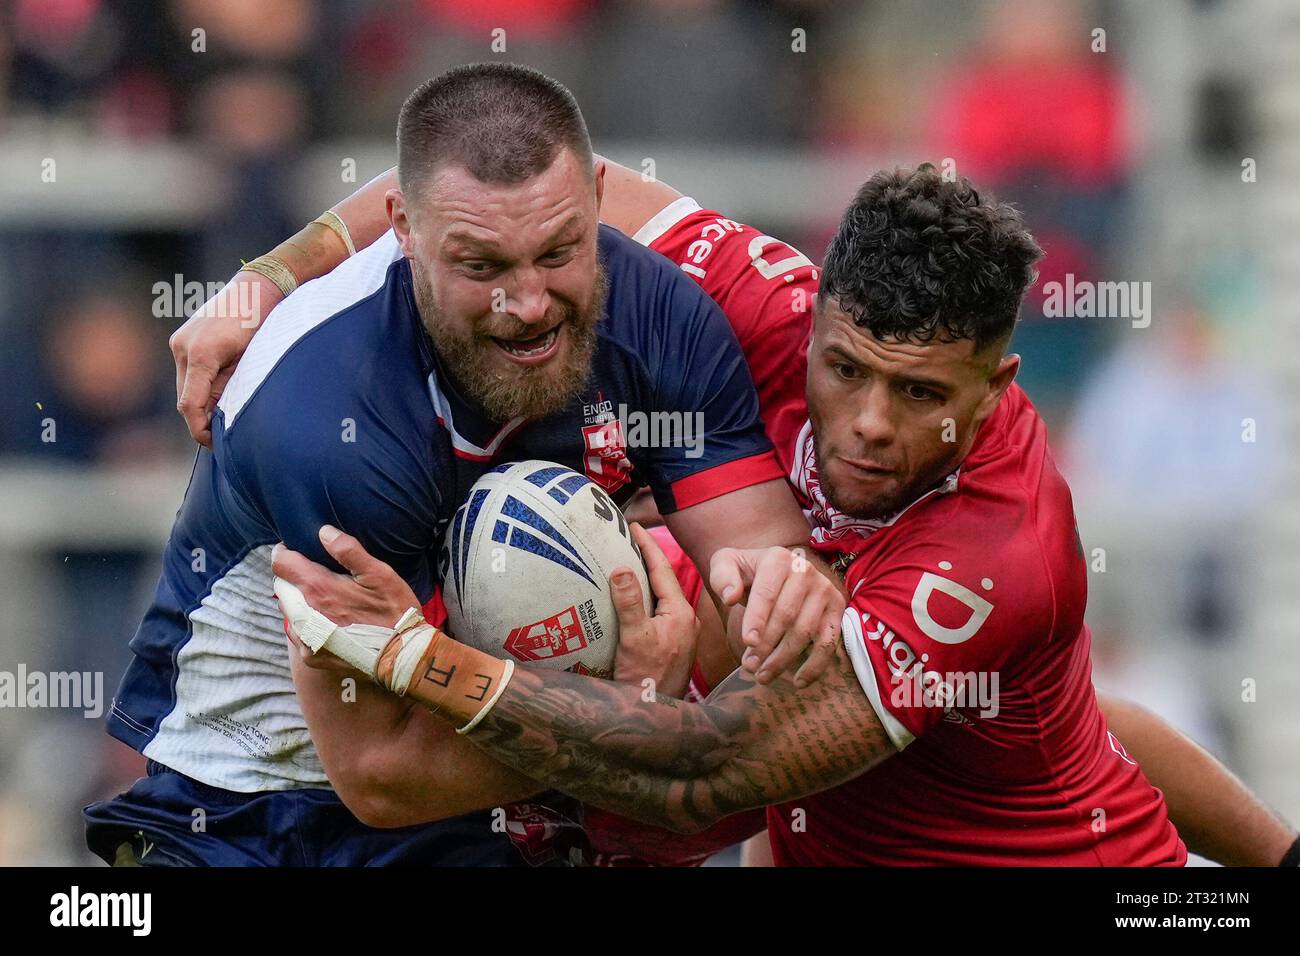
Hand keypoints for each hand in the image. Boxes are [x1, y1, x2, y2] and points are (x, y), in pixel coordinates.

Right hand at [171, 270, 282, 445]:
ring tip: (225, 410)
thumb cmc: (263, 324)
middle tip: (223, 434)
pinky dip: (201, 385)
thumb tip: (220, 418)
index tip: (214, 444)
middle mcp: (183, 348)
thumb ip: (231, 390)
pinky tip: (220, 390)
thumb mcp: (251, 363)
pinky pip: (188, 373)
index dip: (200, 430)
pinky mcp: (183, 339)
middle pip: (185, 398)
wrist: (259, 288)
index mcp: (202, 355)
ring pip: (185, 386)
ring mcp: (180, 342)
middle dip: (202, 418)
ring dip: (202, 401)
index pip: (190, 405)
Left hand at [272, 525, 436, 691]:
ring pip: (289, 611)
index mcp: (319, 589)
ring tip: (325, 599)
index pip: (281, 565)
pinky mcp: (311, 656)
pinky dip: (306, 624)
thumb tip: (323, 532)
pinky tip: (328, 622)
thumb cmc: (395, 612)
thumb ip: (348, 550)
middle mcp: (305, 615)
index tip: (296, 549)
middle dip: (293, 578)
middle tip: (317, 575)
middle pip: (282, 588)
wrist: (403, 657)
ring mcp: (306, 639)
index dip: (285, 553)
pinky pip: (297, 633)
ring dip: (299, 601)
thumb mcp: (379, 574)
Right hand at [611, 524, 697, 697]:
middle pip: (664, 581)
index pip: (662, 570)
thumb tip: (623, 567)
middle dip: (647, 559)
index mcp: (680, 613)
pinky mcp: (673, 647)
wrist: (654, 718)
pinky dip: (646, 600)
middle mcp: (685, 621)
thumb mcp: (633, 637)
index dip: (647, 546)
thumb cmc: (644, 679)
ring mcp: (680, 635)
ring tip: (627, 563)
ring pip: (662, 598)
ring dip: (646, 580)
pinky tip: (632, 600)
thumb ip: (629, 602)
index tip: (633, 526)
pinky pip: (659, 613)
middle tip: (628, 539)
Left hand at [708, 546, 844, 687]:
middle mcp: (805, 571)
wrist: (774, 571)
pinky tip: (798, 681)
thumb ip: (722, 576)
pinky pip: (829, 642)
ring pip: (806, 632)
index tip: (747, 642)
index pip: (767, 593)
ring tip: (763, 676)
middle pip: (786, 616)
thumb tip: (731, 596)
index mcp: (778, 559)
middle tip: (749, 667)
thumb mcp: (726, 564)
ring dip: (784, 659)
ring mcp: (824, 589)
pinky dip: (816, 665)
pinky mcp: (836, 608)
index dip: (756, 619)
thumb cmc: (746, 573)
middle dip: (766, 645)